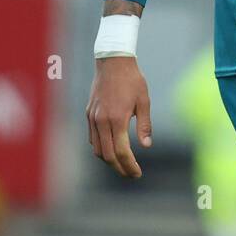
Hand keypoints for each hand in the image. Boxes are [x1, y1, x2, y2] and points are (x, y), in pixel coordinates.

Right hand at [86, 56, 151, 177]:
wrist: (113, 62)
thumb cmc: (132, 80)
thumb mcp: (144, 101)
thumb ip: (144, 125)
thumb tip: (146, 146)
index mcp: (117, 119)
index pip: (122, 151)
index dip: (130, 166)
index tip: (137, 173)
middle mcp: (102, 121)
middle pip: (108, 155)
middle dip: (120, 168)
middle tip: (131, 174)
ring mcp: (93, 118)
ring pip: (97, 149)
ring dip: (109, 161)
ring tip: (122, 164)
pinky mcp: (89, 114)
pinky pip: (92, 138)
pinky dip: (101, 148)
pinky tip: (111, 149)